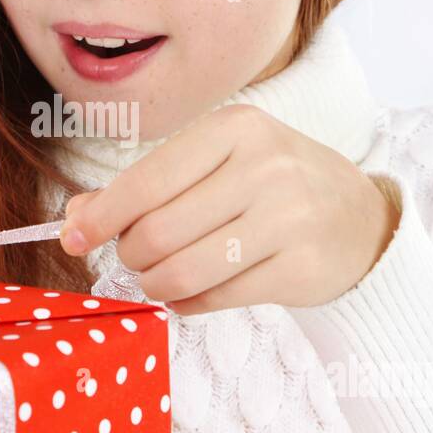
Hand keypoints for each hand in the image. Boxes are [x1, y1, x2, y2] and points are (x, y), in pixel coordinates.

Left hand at [58, 104, 400, 313]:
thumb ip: (144, 187)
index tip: (73, 238)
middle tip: (139, 257)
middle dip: (132, 255)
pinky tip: (192, 292)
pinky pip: (213, 299)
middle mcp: (263, 167)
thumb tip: (75, 219)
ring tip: (160, 277)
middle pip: (157, 232)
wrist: (360, 219)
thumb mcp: (215, 165)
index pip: (146, 180)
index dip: (101, 216)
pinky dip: (186, 303)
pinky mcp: (297, 269)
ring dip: (155, 284)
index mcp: (234, 129)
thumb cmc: (271, 187)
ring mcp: (286, 219)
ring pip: (181, 271)